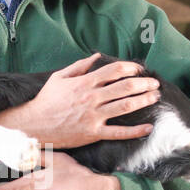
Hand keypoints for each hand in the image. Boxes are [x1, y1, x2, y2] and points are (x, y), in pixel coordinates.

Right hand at [0, 54, 159, 148]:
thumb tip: (96, 56)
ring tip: (156, 97)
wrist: (33, 126)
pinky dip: (135, 131)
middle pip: (125, 87)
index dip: (131, 68)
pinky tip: (148, 128)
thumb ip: (79, 66)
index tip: (140, 69)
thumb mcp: (59, 78)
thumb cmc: (45, 101)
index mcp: (85, 83)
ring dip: (144, 100)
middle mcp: (92, 98)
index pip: (114, 71)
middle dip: (144, 83)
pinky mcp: (93, 133)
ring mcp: (94, 116)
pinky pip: (118, 132)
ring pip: (126, 106)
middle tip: (155, 83)